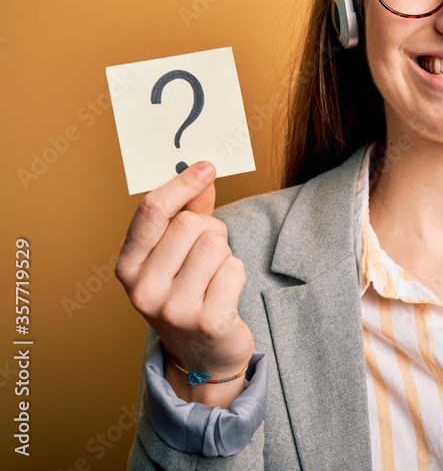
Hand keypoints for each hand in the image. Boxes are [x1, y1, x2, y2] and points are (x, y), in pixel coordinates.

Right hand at [116, 162, 253, 388]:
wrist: (202, 355)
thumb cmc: (189, 293)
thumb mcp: (177, 254)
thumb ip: (189, 212)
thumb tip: (203, 174)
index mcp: (128, 267)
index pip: (152, 211)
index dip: (182, 183)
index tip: (207, 167)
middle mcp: (143, 290)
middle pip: (190, 224)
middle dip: (210, 229)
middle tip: (210, 251)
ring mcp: (173, 309)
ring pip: (216, 244)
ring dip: (225, 253)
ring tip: (214, 275)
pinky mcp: (208, 322)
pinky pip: (234, 269)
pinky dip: (236, 274)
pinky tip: (225, 294)